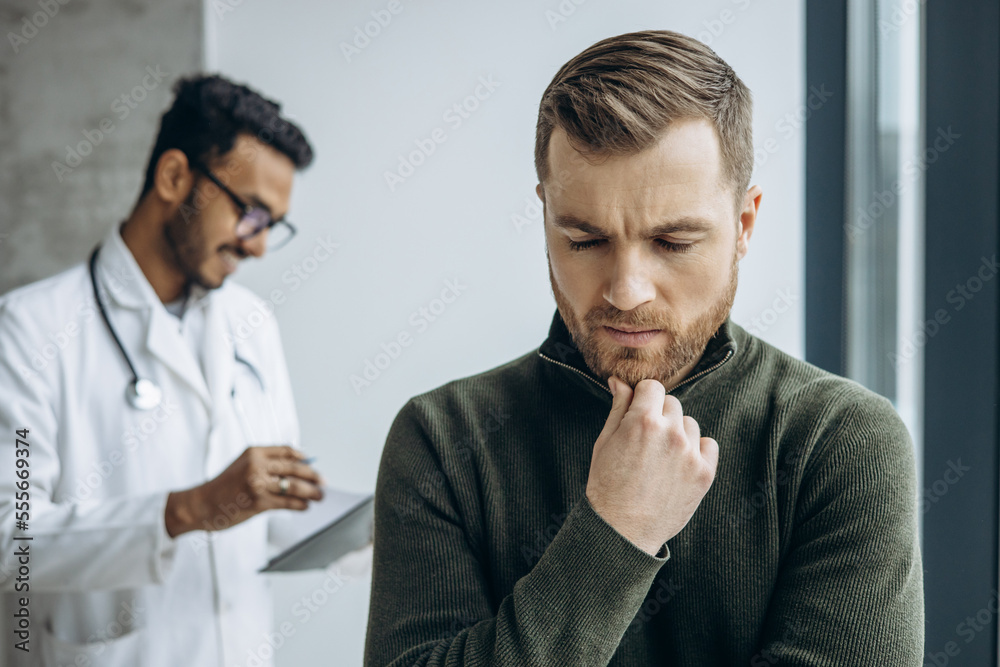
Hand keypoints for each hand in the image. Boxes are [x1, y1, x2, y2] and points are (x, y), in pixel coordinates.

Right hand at [165, 445, 323, 536]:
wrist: (201, 504)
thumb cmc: (223, 486)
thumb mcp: (243, 465)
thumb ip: (267, 464)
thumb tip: (298, 467)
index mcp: (254, 452)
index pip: (287, 450)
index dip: (304, 458)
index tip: (312, 464)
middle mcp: (257, 465)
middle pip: (295, 467)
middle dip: (313, 476)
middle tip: (323, 482)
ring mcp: (258, 483)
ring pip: (294, 486)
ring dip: (311, 492)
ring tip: (319, 496)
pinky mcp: (258, 502)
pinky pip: (287, 503)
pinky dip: (300, 505)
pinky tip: (305, 506)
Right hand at [585, 377, 718, 555]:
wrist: (622, 530)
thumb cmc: (607, 485)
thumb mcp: (605, 441)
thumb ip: (618, 407)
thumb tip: (619, 381)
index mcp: (642, 421)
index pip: (652, 387)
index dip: (643, 398)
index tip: (638, 411)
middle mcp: (670, 433)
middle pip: (672, 403)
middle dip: (659, 415)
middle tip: (646, 439)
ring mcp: (690, 454)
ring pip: (690, 424)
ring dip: (677, 432)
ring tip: (660, 456)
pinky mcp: (705, 473)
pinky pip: (709, 445)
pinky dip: (697, 450)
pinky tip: (679, 464)